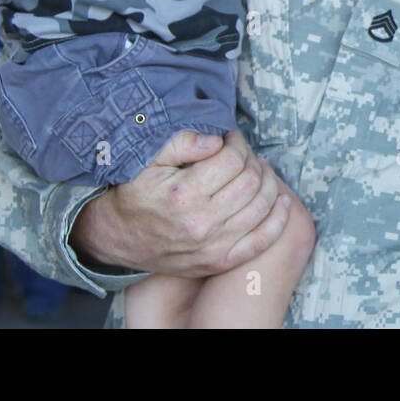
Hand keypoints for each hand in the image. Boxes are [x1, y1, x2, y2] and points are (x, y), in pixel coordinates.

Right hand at [70, 130, 290, 278]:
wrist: (116, 238)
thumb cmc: (134, 193)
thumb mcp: (148, 160)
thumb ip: (182, 143)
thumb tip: (217, 141)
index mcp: (184, 194)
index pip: (232, 160)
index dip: (237, 144)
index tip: (231, 139)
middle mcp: (201, 223)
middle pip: (251, 181)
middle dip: (253, 160)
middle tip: (244, 154)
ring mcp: (213, 246)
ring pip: (262, 206)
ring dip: (269, 183)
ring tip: (258, 171)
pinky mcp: (219, 261)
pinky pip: (262, 240)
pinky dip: (279, 219)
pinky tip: (283, 202)